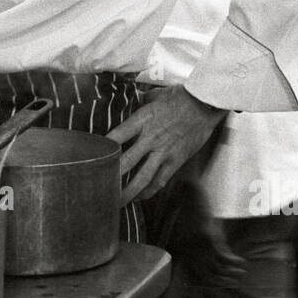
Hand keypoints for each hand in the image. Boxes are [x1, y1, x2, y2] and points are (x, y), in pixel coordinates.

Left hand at [108, 86, 226, 204]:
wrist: (205, 104)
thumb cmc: (180, 97)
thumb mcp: (155, 95)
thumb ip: (140, 102)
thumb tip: (131, 101)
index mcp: (142, 120)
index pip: (116, 135)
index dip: (103, 148)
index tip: (92, 157)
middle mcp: (150, 138)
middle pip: (125, 162)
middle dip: (111, 177)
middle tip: (99, 187)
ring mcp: (163, 152)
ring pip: (142, 177)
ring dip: (128, 192)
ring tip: (117, 202)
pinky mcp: (175, 161)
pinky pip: (159, 180)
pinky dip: (148, 191)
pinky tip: (139, 197)